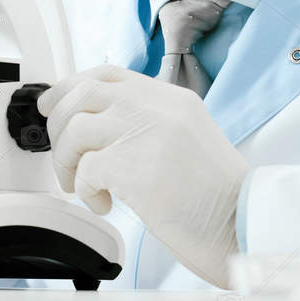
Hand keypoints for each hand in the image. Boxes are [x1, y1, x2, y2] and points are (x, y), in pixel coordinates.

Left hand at [39, 64, 249, 286]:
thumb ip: (149, 126)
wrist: (245, 226)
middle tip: (63, 155)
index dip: (70, 87)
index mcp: (173, 99)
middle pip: (82, 92)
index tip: (54, 105)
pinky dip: (84, 189)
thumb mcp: (187, 142)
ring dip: (66, 160)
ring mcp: (147, 134)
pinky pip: (85, 168)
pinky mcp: (136, 168)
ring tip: (81, 184)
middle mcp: (159, 108)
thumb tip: (96, 128)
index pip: (107, 74)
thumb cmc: (218, 197)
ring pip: (75, 128)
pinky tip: (103, 203)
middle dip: (58, 124)